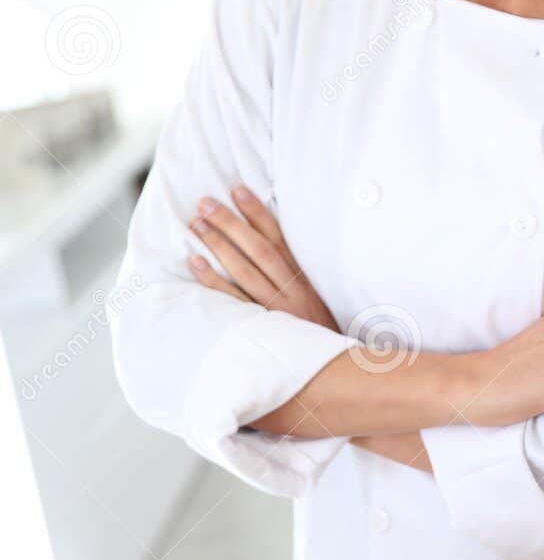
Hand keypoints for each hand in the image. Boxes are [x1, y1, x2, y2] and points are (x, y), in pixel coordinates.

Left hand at [187, 186, 339, 330]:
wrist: (330, 369)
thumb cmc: (317, 332)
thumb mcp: (314, 299)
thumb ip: (294, 275)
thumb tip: (268, 243)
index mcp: (304, 279)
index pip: (279, 238)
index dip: (259, 213)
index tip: (238, 191)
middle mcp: (292, 290)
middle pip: (259, 250)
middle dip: (231, 223)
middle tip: (205, 203)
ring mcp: (277, 309)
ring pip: (245, 271)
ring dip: (219, 245)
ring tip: (196, 225)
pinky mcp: (263, 328)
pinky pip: (234, 301)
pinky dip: (214, 281)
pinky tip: (196, 262)